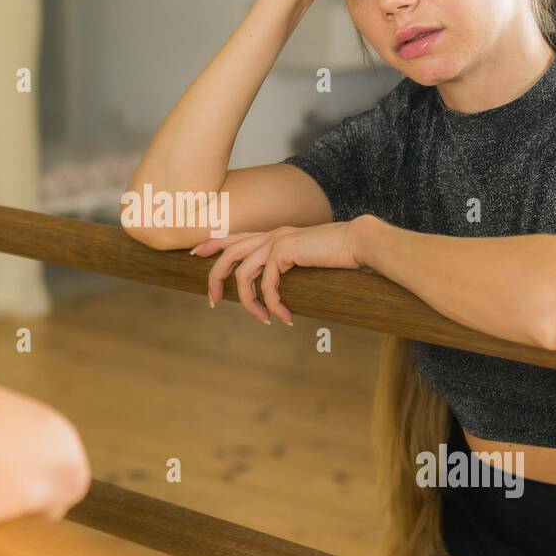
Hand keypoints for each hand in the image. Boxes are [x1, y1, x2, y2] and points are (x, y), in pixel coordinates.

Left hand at [191, 222, 361, 324]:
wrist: (359, 243)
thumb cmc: (339, 255)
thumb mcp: (307, 260)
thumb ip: (289, 266)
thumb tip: (276, 287)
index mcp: (274, 234)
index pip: (235, 237)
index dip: (213, 244)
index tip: (196, 255)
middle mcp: (271, 234)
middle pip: (229, 253)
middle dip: (215, 277)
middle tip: (212, 302)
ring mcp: (276, 240)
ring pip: (244, 273)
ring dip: (249, 302)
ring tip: (263, 320)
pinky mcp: (284, 250)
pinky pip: (267, 284)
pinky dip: (273, 305)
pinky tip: (285, 318)